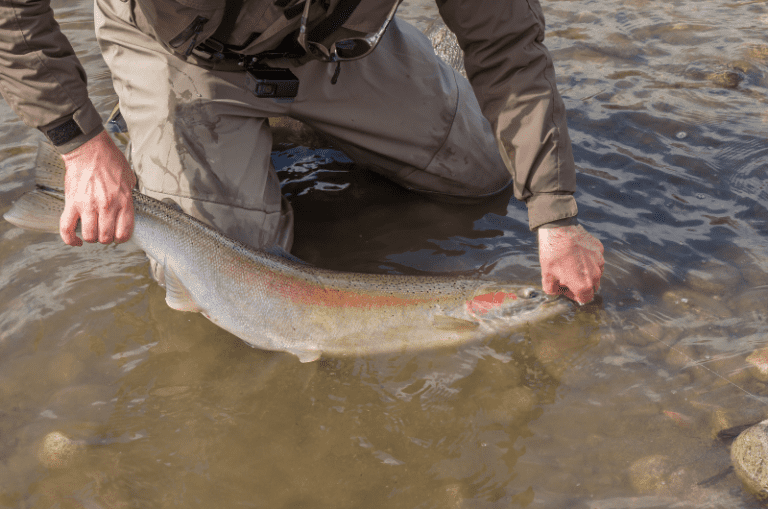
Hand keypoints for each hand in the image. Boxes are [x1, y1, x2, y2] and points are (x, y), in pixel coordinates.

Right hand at [59, 130, 135, 245]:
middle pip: (106, 237)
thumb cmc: (109, 160)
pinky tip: (76, 241)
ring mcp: (88, 205)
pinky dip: (70, 239)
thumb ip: (129, 196)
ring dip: (91, 238)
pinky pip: (67, 228)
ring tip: (92, 232)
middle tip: (104, 233)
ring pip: (89, 235)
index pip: (124, 231)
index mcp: (123, 201)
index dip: (121, 238)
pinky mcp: (72, 203)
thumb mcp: (129, 179)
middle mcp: (106, 206)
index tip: (118, 236)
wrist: (89, 149)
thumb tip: (128, 207)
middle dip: (106, 238)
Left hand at [538, 224, 603, 303]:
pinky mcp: (599, 249)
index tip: (567, 289)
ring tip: (571, 263)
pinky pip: (595, 259)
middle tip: (568, 276)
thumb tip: (558, 292)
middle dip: (581, 285)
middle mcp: (596, 275)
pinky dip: (588, 259)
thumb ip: (553, 291)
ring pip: (595, 273)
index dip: (575, 296)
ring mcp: (600, 261)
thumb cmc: (552, 254)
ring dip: (585, 272)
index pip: (585, 299)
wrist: (559, 230)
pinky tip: (576, 253)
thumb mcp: (546, 276)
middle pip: (592, 287)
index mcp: (584, 285)